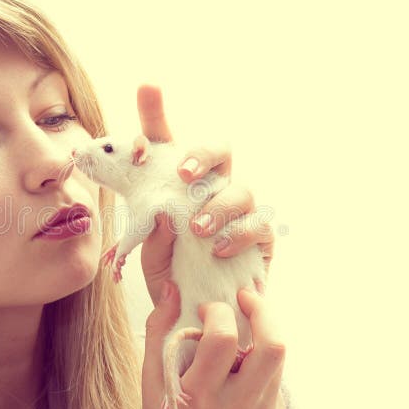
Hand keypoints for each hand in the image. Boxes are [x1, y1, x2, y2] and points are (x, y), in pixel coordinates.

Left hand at [136, 85, 275, 304]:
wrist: (197, 321)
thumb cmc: (171, 278)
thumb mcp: (148, 256)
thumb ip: (149, 234)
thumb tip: (160, 212)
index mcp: (177, 187)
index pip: (166, 143)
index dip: (156, 113)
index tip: (147, 88)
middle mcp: (211, 191)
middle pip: (219, 151)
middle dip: (202, 154)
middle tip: (183, 173)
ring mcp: (240, 213)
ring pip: (241, 188)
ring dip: (219, 205)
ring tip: (197, 228)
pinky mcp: (261, 240)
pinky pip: (259, 225)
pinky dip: (240, 234)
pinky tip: (218, 249)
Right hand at [142, 280, 287, 408]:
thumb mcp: (150, 379)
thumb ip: (159, 329)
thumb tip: (172, 288)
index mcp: (200, 394)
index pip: (224, 339)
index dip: (218, 312)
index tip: (208, 308)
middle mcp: (237, 408)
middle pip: (273, 346)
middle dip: (263, 311)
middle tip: (247, 298)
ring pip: (279, 360)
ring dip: (262, 336)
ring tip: (243, 332)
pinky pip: (276, 381)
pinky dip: (261, 366)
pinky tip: (242, 371)